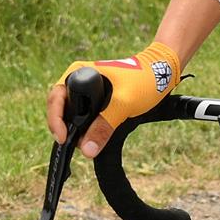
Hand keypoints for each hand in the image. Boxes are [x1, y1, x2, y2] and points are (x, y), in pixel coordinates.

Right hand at [47, 41, 180, 153]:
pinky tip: (94, 138)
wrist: (164, 70)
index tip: (63, 138)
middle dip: (65, 128)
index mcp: (79, 72)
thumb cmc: (145, 79)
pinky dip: (87, 128)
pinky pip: (85, 115)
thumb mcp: (124, 104)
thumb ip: (105, 125)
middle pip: (61, 108)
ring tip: (88, 144)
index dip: (55, 120)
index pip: (56, 98)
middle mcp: (79, 79)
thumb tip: (86, 149)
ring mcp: (88, 89)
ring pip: (73, 113)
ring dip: (77, 130)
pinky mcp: (98, 98)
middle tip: (78, 145)